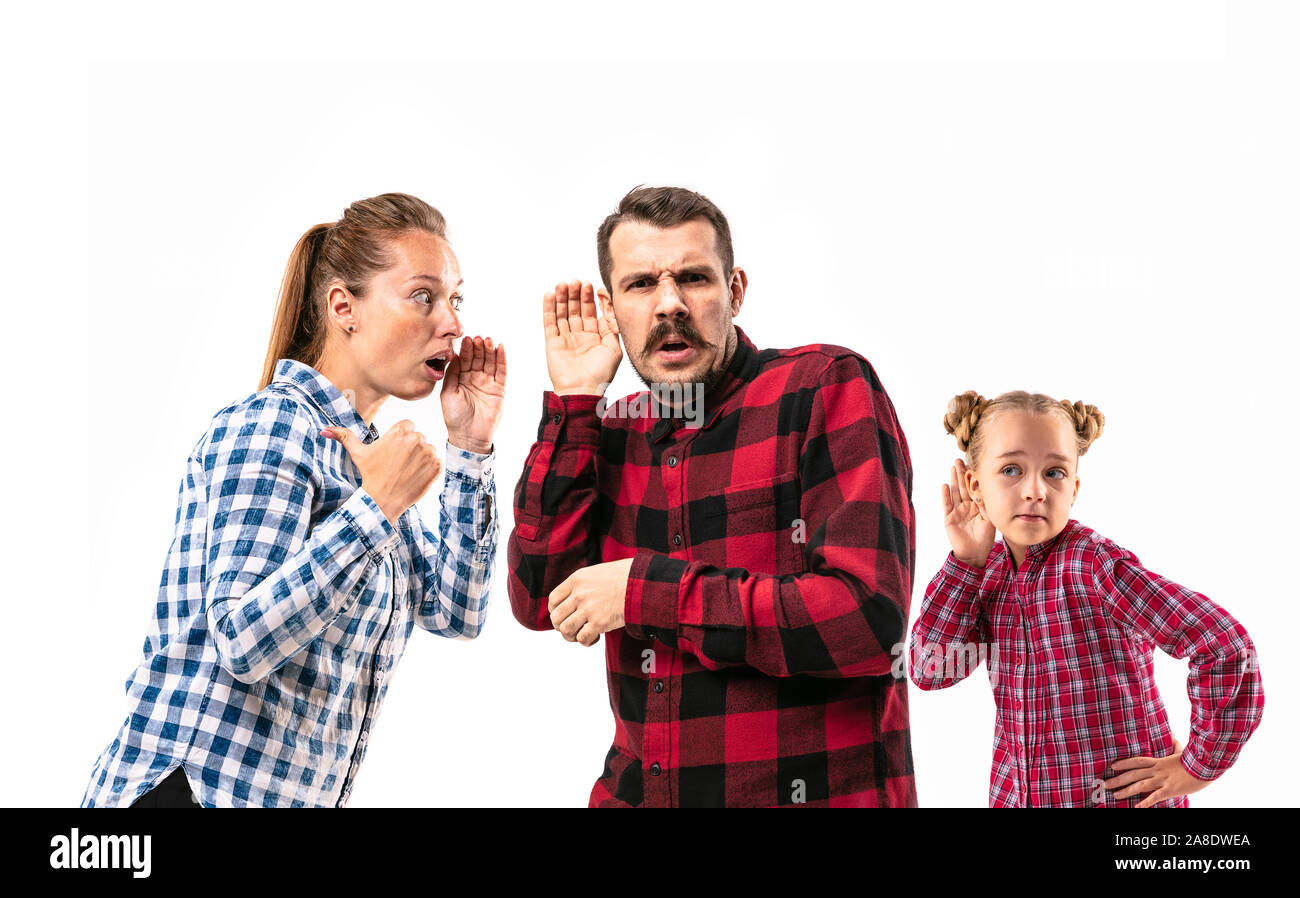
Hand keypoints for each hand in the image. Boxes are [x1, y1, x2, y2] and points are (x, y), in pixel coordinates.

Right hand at [322, 420, 440, 525]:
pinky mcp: (437, 465)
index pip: (408, 426)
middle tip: (398, 463)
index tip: (393, 452)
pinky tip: (416, 475)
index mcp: (400, 431)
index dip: (400, 439)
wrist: (383, 501)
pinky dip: (429, 468)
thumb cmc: (370, 475)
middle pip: (419, 436)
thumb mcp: (357, 453)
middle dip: (411, 447)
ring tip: (406, 470)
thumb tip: (324, 429)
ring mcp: (429, 452)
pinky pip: (437, 460)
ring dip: (421, 457)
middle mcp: (417, 438)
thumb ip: (344, 436)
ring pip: (429, 448)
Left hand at [442, 335, 505, 454]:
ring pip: (490, 362)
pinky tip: (500, 348)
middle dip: (478, 347)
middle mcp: (475, 379)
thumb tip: (456, 356)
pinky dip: (502, 360)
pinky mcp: (499, 389)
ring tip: (488, 340)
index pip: (466, 359)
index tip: (466, 339)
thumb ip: (452, 374)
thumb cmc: (455, 417)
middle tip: (478, 338)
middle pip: (479, 358)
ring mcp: (488, 383)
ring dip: (490, 350)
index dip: (466, 349)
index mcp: (461, 378)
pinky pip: (502, 372)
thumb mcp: (448, 393)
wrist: (468, 436)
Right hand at [544, 280, 621, 395]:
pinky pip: (549, 322)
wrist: (582, 390)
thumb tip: (607, 311)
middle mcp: (579, 336)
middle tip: (576, 281)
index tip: (591, 285)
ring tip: (563, 283)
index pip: (591, 312)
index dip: (591, 299)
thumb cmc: (600, 375)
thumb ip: (611, 329)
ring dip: (563, 298)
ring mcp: (565, 338)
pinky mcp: (552, 343)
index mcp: (595, 337)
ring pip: (563, 313)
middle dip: (576, 295)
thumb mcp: (614, 349)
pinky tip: (549, 295)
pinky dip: (549, 308)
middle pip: (576, 310)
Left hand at [547, 558, 633, 645]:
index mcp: (577, 579)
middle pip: (556, 618)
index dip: (555, 612)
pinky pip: (582, 639)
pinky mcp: (599, 623)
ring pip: (566, 630)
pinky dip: (587, 642)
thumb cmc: (625, 577)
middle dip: (561, 627)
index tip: (563, 616)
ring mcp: (588, 609)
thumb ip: (583, 585)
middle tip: (572, 628)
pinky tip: (596, 637)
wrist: (642, 583)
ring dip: (572, 637)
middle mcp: (579, 594)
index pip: (553, 600)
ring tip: (582, 635)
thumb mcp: (597, 573)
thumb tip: (573, 600)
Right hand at [943, 458, 995, 566]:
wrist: (974, 553)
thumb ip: (988, 506)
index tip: (972, 465)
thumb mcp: (990, 519)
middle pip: (963, 486)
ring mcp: (957, 511)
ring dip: (954, 480)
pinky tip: (945, 485)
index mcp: (977, 505)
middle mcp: (966, 506)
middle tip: (959, 460)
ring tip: (952, 467)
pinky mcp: (949, 518)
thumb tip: (987, 491)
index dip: (973, 477)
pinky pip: (947, 504)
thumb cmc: (984, 537)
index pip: (974, 488)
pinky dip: (946, 495)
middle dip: (961, 473)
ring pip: (955, 492)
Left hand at [1105, 738, 1209, 806]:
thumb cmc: (1194, 760)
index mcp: (1159, 761)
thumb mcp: (1182, 751)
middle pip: (1133, 774)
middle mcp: (1157, 770)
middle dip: (1118, 779)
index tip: (1112, 766)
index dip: (1124, 763)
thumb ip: (1174, 744)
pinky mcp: (1170, 790)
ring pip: (1140, 786)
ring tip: (1115, 795)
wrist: (1205, 766)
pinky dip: (1146, 803)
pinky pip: (1155, 797)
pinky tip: (1137, 807)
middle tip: (1106, 784)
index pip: (1137, 761)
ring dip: (1126, 791)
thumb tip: (1172, 734)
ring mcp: (1163, 780)